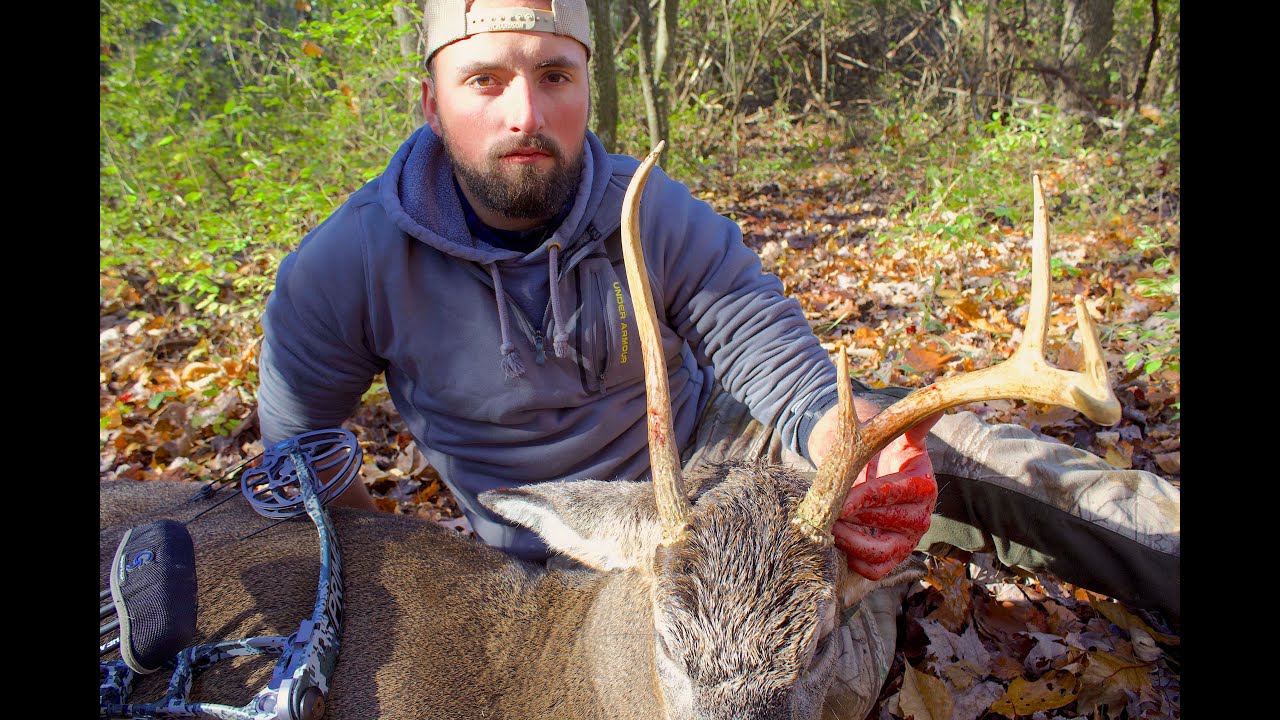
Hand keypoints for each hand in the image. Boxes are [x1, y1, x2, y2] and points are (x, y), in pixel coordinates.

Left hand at [808, 398, 940, 579]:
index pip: (901, 493)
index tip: (844, 501)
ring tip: (829, 531)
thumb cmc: (873, 449)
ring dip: (855, 544)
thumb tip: (930, 406)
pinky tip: (837, 546)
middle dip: (859, 520)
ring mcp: (906, 540)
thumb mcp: (888, 431)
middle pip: (895, 524)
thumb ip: (908, 420)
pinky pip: (877, 571)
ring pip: (886, 553)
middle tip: (829, 515)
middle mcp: (920, 515)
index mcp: (923, 484)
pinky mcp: (890, 557)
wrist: (861, 470)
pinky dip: (856, 563)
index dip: (872, 498)